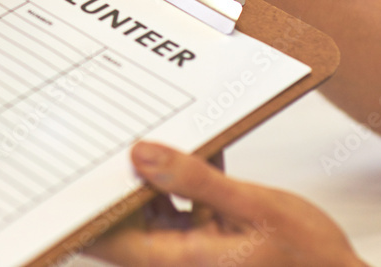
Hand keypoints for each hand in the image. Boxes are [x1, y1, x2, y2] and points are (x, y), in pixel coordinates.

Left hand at [87, 142, 366, 266]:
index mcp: (178, 259)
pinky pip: (183, 198)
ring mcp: (191, 245)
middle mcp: (177, 256)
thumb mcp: (253, 207)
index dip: (83, 204)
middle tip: (109, 130)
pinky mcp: (208, 234)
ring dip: (156, 168)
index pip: (106, 236)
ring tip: (153, 127)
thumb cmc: (308, 256)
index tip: (71, 166)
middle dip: (121, 174)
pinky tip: (198, 144)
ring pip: (154, 200)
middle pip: (127, 212)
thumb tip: (141, 156)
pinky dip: (187, 174)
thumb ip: (194, 180)